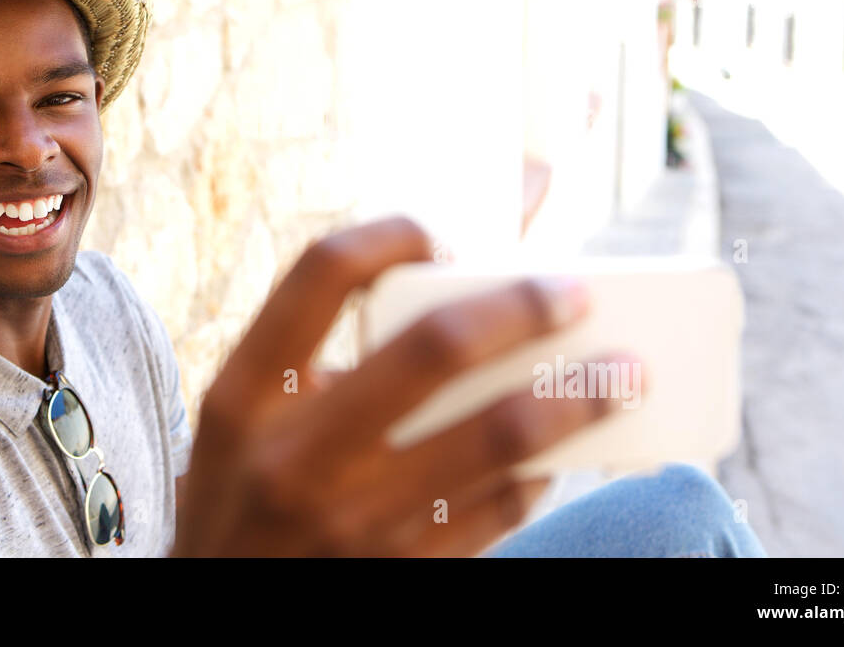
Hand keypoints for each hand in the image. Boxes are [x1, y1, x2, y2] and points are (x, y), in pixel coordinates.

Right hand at [171, 216, 609, 556]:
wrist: (216, 618)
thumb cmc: (242, 498)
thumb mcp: (246, 425)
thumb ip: (322, 357)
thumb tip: (451, 283)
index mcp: (244, 395)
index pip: (321, 273)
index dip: (392, 235)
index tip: (442, 236)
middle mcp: (295, 454)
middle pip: (434, 345)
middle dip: (524, 307)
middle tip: (577, 293)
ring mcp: (353, 521)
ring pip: (499, 437)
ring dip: (578, 396)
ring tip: (627, 372)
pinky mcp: (402, 574)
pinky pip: (500, 509)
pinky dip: (541, 471)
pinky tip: (560, 449)